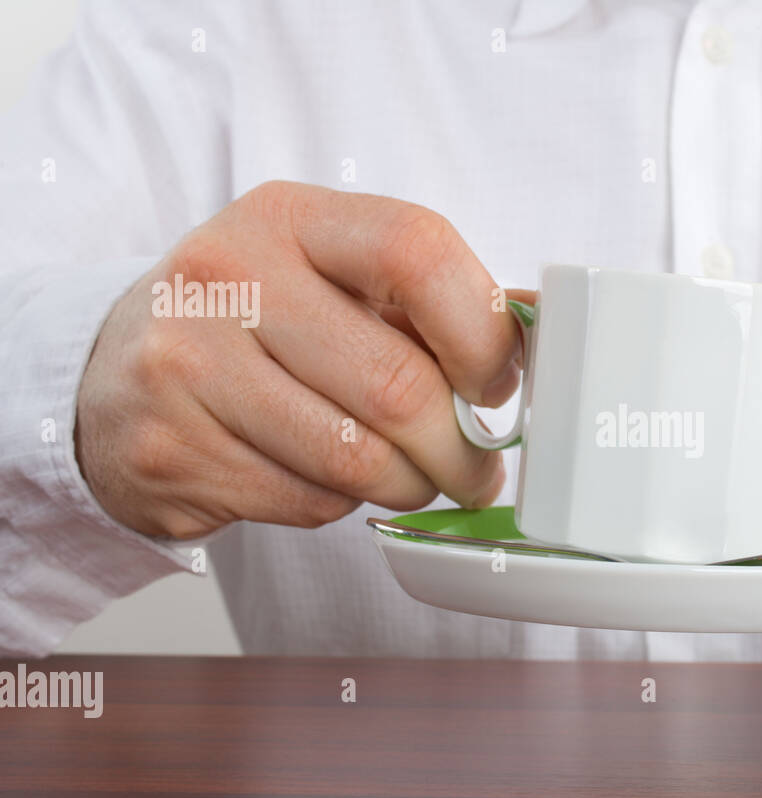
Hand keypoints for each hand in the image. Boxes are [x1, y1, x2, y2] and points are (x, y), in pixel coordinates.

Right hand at [76, 181, 525, 537]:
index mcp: (288, 218)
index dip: (481, 331)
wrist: (112, 377)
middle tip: (478, 470)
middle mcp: (228, 277)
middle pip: (396, 383)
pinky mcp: (170, 448)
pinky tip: (332, 480)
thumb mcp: (330, 278)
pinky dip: (344, 504)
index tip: (497, 382)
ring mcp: (187, 366)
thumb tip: (537, 330)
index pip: (416, 250)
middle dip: (460, 448)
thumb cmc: (256, 325)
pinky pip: (307, 500)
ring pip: (356, 458)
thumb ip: (428, 300)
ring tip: (418, 479)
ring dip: (411, 485)